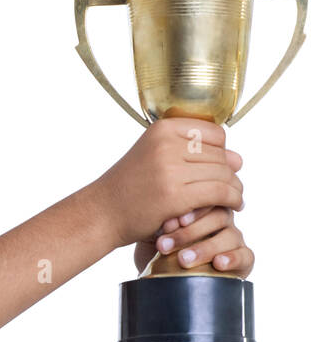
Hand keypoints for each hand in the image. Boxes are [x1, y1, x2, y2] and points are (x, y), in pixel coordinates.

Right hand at [90, 117, 243, 248]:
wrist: (102, 213)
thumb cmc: (129, 188)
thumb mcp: (154, 157)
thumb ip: (192, 154)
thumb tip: (239, 159)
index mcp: (163, 128)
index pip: (214, 134)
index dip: (223, 152)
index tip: (219, 169)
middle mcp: (167, 144)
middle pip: (220, 155)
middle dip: (231, 174)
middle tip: (234, 189)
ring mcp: (170, 170)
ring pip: (223, 174)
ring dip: (235, 189)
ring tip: (236, 199)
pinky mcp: (175, 196)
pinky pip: (218, 193)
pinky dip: (232, 200)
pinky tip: (234, 207)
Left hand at [133, 205, 254, 276]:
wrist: (161, 281)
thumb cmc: (157, 253)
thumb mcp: (154, 234)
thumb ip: (160, 220)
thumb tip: (163, 214)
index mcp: (204, 208)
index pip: (206, 199)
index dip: (189, 212)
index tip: (167, 225)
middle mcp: (222, 220)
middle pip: (218, 216)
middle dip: (190, 232)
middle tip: (165, 246)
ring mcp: (234, 238)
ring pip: (229, 236)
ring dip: (205, 248)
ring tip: (182, 260)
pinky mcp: (243, 259)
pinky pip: (245, 256)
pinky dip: (232, 259)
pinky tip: (217, 264)